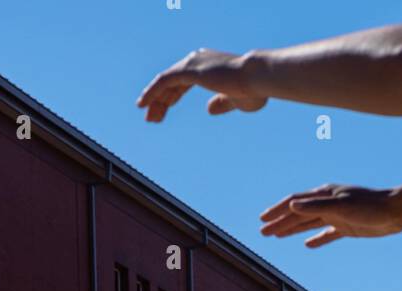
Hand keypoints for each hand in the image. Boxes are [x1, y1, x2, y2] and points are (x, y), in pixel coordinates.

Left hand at [138, 49, 266, 122]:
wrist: (258, 79)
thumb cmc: (253, 90)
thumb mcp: (235, 100)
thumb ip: (221, 102)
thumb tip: (208, 109)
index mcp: (206, 67)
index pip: (181, 82)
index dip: (170, 99)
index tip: (162, 114)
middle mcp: (197, 60)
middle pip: (171, 82)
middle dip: (160, 101)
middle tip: (152, 119)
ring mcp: (192, 63)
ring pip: (165, 83)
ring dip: (154, 100)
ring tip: (147, 117)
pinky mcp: (190, 69)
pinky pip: (164, 81)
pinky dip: (152, 92)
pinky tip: (143, 104)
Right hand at [260, 184, 401, 248]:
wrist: (395, 212)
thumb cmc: (370, 206)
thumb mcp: (340, 206)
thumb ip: (316, 206)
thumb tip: (292, 205)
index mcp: (324, 195)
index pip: (294, 203)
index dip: (277, 211)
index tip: (262, 219)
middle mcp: (328, 203)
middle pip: (298, 214)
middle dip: (280, 222)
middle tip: (263, 232)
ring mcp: (337, 215)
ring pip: (308, 223)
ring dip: (292, 229)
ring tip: (277, 236)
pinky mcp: (347, 227)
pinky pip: (326, 234)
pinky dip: (316, 239)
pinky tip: (307, 245)